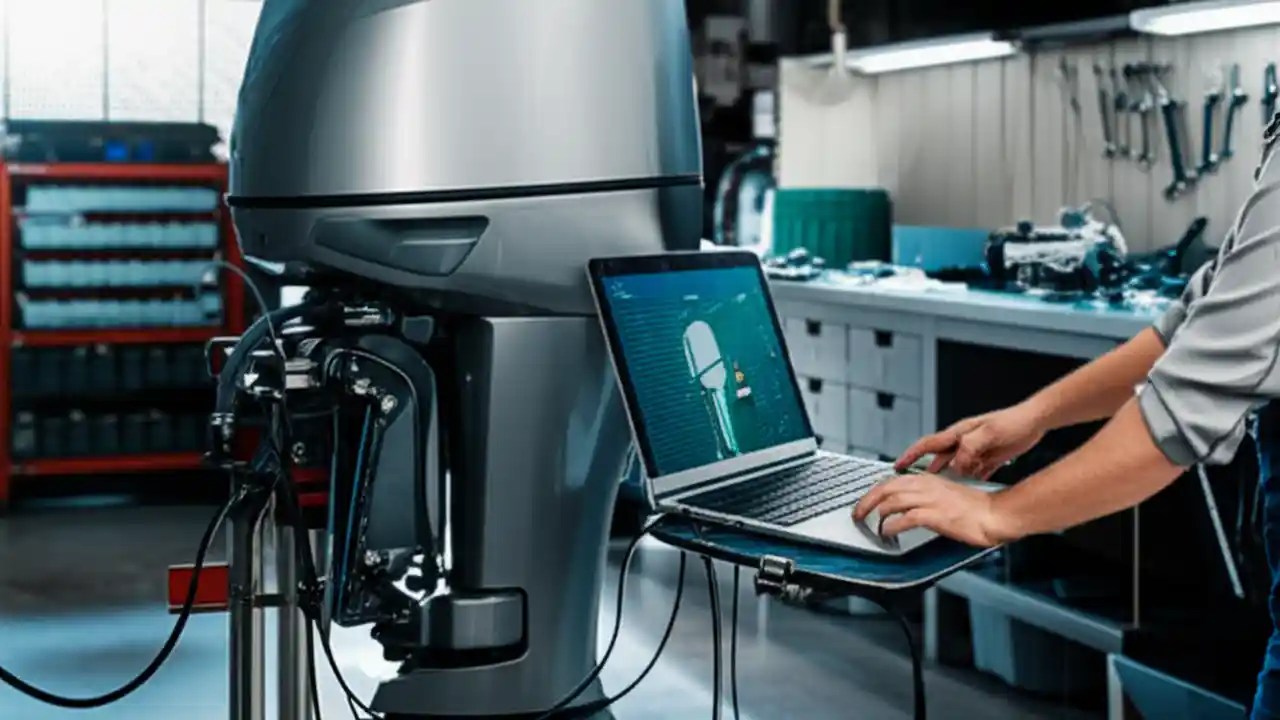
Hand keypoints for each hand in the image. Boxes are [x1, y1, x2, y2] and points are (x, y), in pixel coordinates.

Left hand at [853, 473, 1016, 547]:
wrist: (996, 513)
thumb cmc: (976, 508)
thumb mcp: (947, 496)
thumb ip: (927, 497)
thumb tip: (910, 507)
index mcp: (928, 480)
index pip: (891, 481)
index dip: (874, 492)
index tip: (866, 502)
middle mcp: (926, 486)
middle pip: (885, 489)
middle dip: (867, 501)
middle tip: (857, 513)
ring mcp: (930, 499)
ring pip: (891, 501)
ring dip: (876, 515)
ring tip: (870, 526)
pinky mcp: (935, 515)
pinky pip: (905, 518)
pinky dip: (892, 526)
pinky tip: (888, 533)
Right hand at [894, 403, 1047, 479]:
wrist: (1036, 421)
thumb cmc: (1013, 422)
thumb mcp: (989, 434)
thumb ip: (969, 449)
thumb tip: (956, 466)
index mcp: (960, 434)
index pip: (928, 444)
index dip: (911, 455)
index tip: (898, 465)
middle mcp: (965, 442)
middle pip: (939, 457)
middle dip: (926, 469)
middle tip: (915, 483)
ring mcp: (977, 450)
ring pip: (956, 466)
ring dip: (948, 477)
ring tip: (941, 491)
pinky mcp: (990, 457)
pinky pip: (975, 471)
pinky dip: (969, 480)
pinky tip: (969, 488)